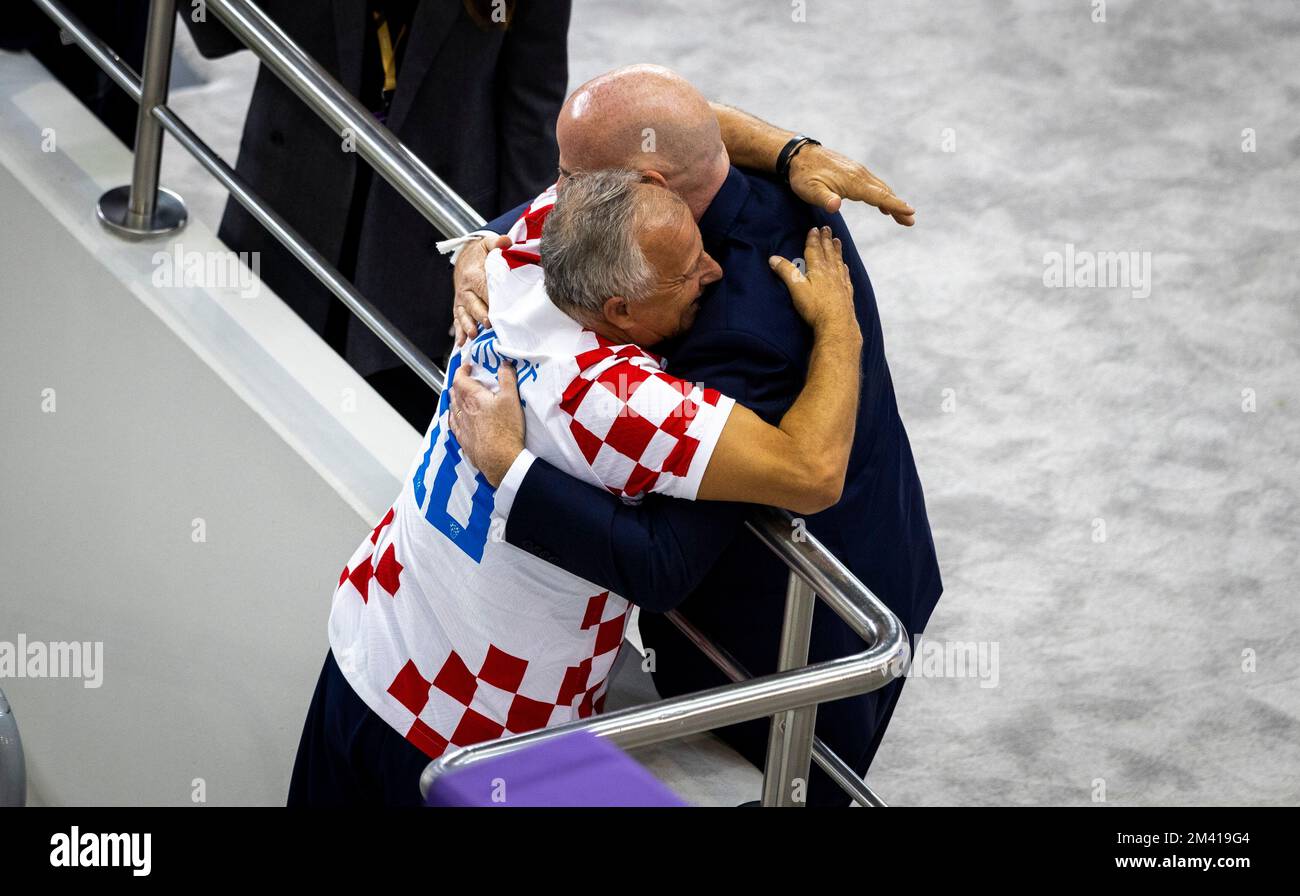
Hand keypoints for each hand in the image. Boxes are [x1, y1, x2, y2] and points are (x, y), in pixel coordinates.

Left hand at [448, 361, 525, 487]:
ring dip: (454, 399)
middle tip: (465, 380)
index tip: (467, 367)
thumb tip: (504, 365)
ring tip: (459, 396)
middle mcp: (463, 411)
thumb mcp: (512, 399)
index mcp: (474, 398)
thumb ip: (507, 379)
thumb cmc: (506, 430)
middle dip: (458, 384)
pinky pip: (453, 425)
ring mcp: (462, 427)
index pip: (460, 380)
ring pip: (453, 408)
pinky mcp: (464, 441)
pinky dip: (453, 416)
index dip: (462, 371)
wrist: (501, 460)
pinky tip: (455, 417)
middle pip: (454, 393)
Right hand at [452, 234, 511, 345]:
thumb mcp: (488, 243)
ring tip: (473, 335)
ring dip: (468, 325)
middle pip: (473, 303)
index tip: (499, 308)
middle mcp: (465, 289)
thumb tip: (507, 241)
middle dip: (480, 314)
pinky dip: (459, 332)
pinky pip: (458, 320)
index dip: (490, 298)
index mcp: (473, 274)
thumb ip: (498, 242)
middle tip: (488, 323)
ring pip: (463, 314)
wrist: (465, 256)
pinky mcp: (460, 307)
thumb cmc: (480, 252)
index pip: (483, 287)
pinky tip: (461, 343)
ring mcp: (461, 300)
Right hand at [768, 227, 855, 332]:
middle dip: (826, 239)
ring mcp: (840, 282)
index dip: (813, 238)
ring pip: (838, 261)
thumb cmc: (815, 307)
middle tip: (827, 228)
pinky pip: (845, 275)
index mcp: (818, 269)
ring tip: (837, 241)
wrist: (837, 324)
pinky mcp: (846, 292)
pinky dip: (844, 267)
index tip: (814, 228)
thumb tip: (773, 258)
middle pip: (828, 252)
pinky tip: (845, 266)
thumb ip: (786, 271)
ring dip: (836, 250)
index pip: (814, 249)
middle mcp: (831, 272)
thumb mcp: (796, 288)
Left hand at [788, 144, 914, 225]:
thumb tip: (835, 206)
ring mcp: (857, 171)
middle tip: (911, 221)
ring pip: (880, 188)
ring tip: (902, 215)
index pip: (879, 196)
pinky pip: (872, 184)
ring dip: (892, 201)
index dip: (895, 205)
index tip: (910, 213)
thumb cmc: (803, 176)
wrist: (799, 155)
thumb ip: (824, 199)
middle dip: (899, 207)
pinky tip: (882, 204)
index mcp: (853, 182)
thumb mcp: (810, 190)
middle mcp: (860, 174)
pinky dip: (882, 194)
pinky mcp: (853, 170)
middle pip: (884, 193)